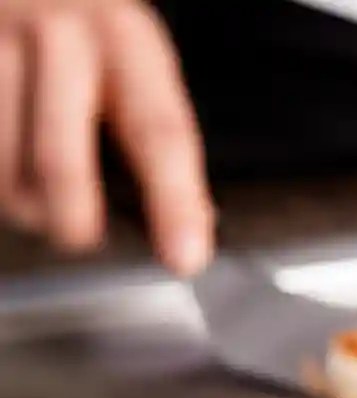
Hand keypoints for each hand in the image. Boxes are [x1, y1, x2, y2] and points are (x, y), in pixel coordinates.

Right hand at [0, 0, 212, 275]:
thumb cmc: (84, 33)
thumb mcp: (132, 58)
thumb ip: (156, 130)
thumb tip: (191, 226)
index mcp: (125, 37)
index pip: (159, 132)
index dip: (175, 202)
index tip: (186, 258)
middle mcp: (58, 34)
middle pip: (60, 160)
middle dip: (73, 220)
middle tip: (83, 236)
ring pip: (3, 169)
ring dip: (21, 203)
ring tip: (38, 192)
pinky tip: (12, 164)